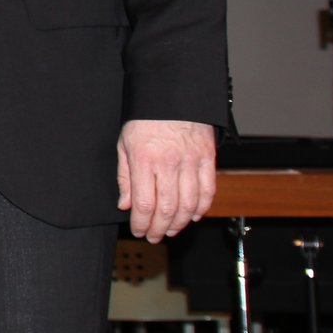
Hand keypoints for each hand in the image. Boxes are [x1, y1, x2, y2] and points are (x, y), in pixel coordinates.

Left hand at [116, 119, 218, 241]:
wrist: (173, 96)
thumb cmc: (146, 119)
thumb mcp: (124, 145)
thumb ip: (125, 177)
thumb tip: (125, 205)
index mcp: (144, 159)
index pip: (144, 203)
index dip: (142, 223)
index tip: (138, 231)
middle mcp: (169, 163)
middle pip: (167, 208)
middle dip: (159, 228)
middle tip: (154, 236)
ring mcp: (191, 161)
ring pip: (189, 204)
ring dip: (180, 222)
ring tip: (170, 229)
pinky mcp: (208, 158)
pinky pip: (208, 190)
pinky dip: (202, 207)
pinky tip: (194, 216)